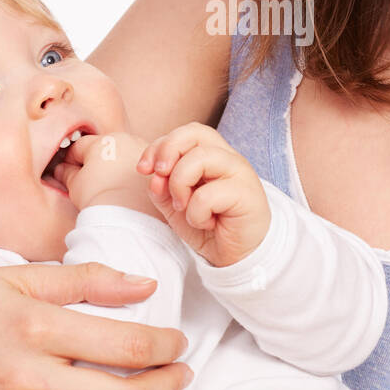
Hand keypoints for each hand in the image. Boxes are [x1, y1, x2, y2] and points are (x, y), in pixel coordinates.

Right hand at [52, 132, 157, 217]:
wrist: (129, 218)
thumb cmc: (99, 200)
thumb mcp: (75, 186)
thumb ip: (66, 173)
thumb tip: (62, 170)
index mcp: (103, 141)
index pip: (79, 146)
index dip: (70, 160)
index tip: (68, 173)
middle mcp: (127, 139)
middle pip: (104, 148)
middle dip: (95, 162)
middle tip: (89, 182)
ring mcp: (144, 152)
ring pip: (123, 156)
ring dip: (115, 167)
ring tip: (109, 189)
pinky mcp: (157, 167)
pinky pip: (138, 168)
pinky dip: (131, 176)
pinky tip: (126, 192)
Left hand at [136, 121, 270, 267]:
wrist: (237, 257)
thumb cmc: (209, 226)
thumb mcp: (176, 206)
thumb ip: (162, 188)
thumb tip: (154, 176)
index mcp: (213, 155)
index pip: (187, 133)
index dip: (161, 145)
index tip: (144, 169)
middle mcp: (228, 158)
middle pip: (196, 133)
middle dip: (168, 151)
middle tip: (159, 175)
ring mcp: (240, 173)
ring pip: (201, 158)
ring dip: (179, 184)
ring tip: (183, 207)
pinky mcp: (246, 194)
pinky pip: (207, 195)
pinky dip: (196, 213)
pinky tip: (206, 223)